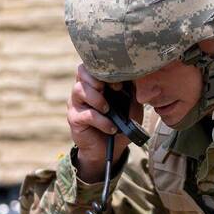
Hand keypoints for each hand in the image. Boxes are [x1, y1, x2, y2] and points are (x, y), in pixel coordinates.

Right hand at [66, 64, 138, 181]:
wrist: (108, 149)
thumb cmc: (120, 123)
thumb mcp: (132, 106)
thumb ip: (133, 91)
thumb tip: (138, 77)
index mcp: (95, 82)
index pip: (92, 64)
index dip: (105, 69)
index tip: (120, 84)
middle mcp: (83, 90)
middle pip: (81, 71)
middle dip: (98, 79)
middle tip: (112, 90)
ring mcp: (76, 104)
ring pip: (79, 90)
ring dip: (97, 98)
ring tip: (109, 110)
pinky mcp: (74, 119)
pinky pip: (87, 114)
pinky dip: (102, 121)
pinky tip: (111, 128)